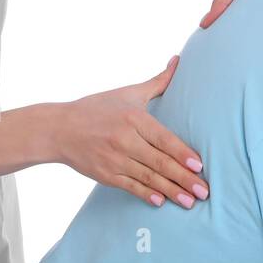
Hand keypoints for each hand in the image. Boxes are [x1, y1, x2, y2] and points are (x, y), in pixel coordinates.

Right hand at [50, 56, 208, 208]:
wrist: (58, 129)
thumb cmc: (96, 108)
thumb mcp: (127, 93)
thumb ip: (157, 82)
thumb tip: (178, 60)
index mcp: (133, 118)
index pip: (163, 139)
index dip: (182, 153)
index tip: (200, 165)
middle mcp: (124, 140)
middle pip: (160, 163)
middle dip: (184, 178)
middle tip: (204, 191)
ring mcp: (114, 160)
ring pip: (148, 179)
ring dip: (171, 191)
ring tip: (190, 202)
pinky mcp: (105, 175)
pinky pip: (130, 187)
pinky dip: (146, 195)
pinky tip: (161, 202)